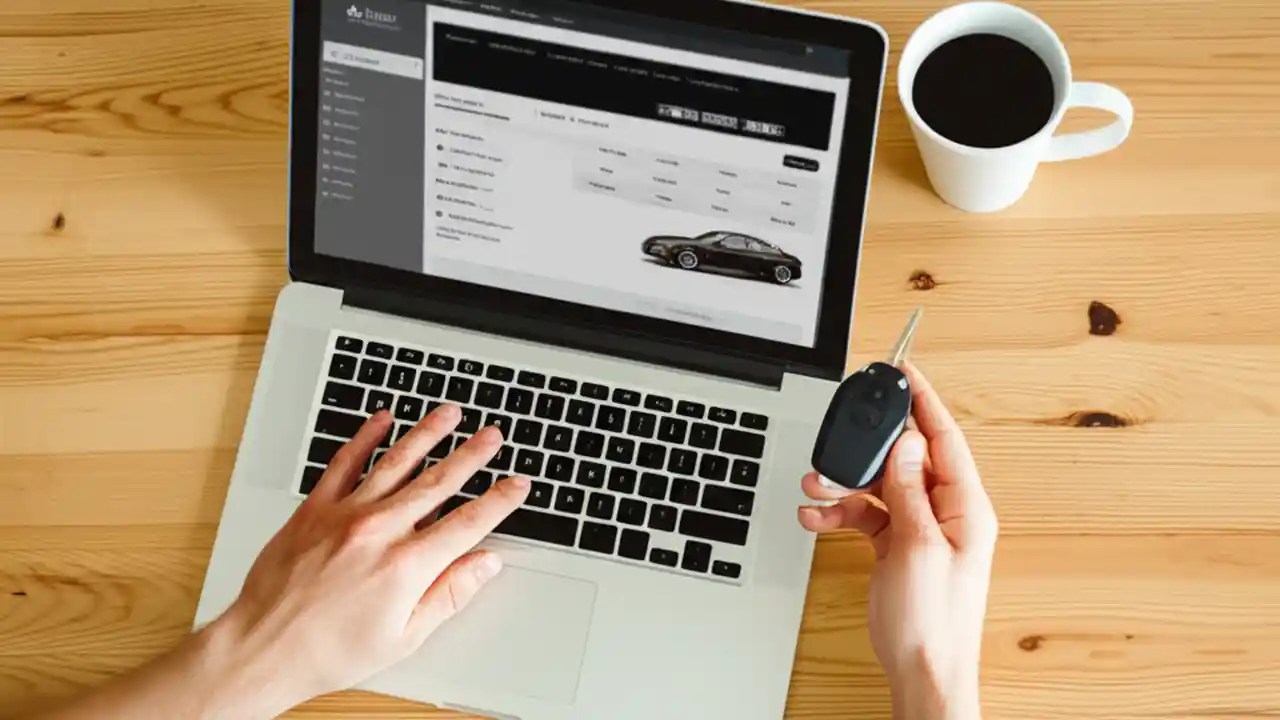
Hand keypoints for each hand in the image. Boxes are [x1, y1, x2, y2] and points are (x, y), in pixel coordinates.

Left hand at [210, 405, 529, 714]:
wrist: (263, 647)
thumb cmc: (329, 651)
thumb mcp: (405, 636)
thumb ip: (450, 594)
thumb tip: (485, 566)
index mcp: (407, 565)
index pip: (469, 522)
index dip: (499, 500)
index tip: (517, 484)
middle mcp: (379, 531)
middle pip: (438, 482)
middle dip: (471, 456)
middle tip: (492, 436)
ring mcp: (345, 514)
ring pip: (396, 462)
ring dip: (428, 434)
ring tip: (450, 414)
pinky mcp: (315, 509)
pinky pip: (344, 462)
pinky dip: (365, 437)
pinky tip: (382, 419)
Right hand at [798, 363, 997, 719]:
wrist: (921, 672)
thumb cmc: (933, 623)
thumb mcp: (919, 548)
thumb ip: (910, 492)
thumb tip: (907, 444)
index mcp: (966, 508)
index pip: (944, 438)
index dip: (924, 401)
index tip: (905, 372)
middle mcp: (945, 513)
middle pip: (905, 458)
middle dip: (866, 449)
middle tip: (840, 439)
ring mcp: (920, 529)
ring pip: (879, 485)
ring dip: (845, 482)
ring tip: (816, 485)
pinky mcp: (897, 546)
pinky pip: (866, 514)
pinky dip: (840, 511)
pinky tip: (817, 515)